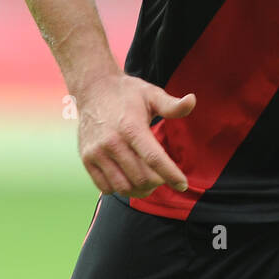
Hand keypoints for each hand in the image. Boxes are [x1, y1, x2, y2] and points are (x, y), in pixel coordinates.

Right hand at [74, 74, 195, 197]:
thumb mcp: (151, 94)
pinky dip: (120, 189)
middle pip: (141, 177)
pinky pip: (105, 188)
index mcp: (131, 126)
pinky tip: (128, 179)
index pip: (154, 158)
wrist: (92, 88)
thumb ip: (172, 104)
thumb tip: (192, 100)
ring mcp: (96, 152)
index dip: (171, 175)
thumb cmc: (127, 93)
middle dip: (157, 183)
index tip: (182, 184)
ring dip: (139, 190)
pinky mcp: (86, 159)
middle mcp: (112, 142)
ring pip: (123, 187)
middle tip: (162, 177)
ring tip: (147, 181)